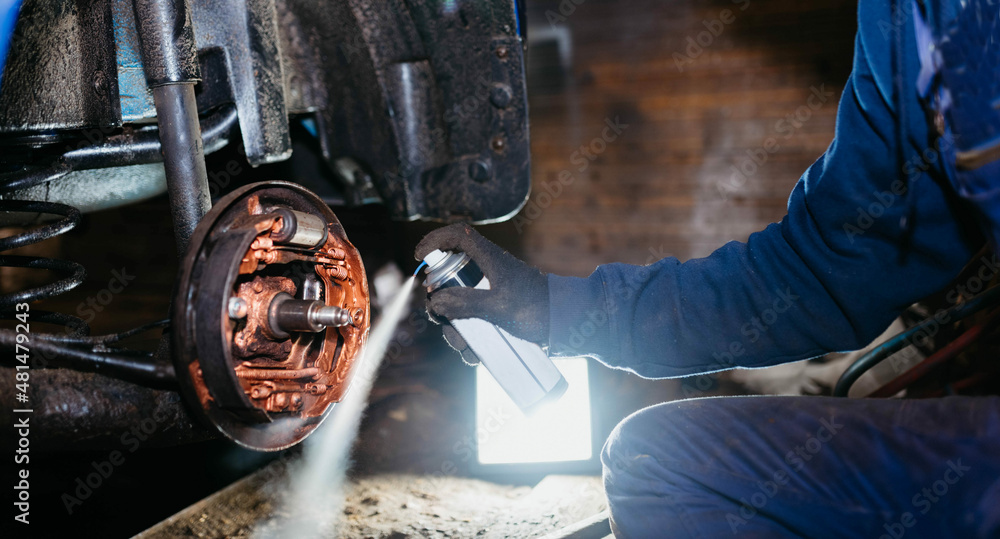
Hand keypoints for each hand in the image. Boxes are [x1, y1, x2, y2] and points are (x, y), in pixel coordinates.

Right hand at [415, 223, 549, 347]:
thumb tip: (435, 302)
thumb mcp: (500, 306)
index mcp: (489, 260)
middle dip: (440, 304)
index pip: (458, 236)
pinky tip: (474, 355)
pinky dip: (470, 339)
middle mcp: (487, 274)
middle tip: (440, 319)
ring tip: (464, 347)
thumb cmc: (539, 309)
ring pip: (459, 307)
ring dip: (455, 329)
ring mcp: (491, 294)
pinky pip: (474, 323)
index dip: (435, 240)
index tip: (418, 257)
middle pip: (450, 280)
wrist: (569, 325)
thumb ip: (467, 303)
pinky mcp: (497, 313)